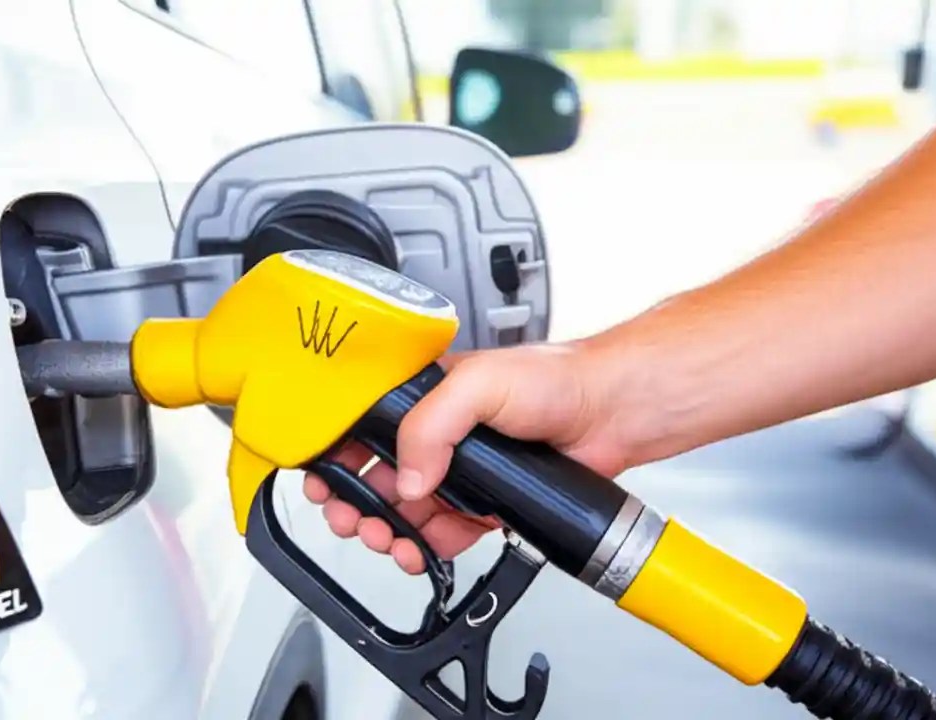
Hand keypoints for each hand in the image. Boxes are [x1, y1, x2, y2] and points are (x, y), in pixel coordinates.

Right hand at [303, 342, 636, 573]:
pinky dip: (426, 547)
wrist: (613, 413)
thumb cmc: (556, 379)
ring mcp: (460, 470)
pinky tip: (421, 550)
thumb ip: (430, 425)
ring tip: (386, 540)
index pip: (362, 427)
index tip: (322, 481)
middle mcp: (438, 433)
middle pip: (375, 476)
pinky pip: (443, 532)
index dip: (336, 455)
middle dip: (354, 503)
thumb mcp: (478, 384)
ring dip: (387, 531)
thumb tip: (407, 478)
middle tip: (350, 519)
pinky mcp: (484, 502)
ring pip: (405, 510)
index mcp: (424, 395)